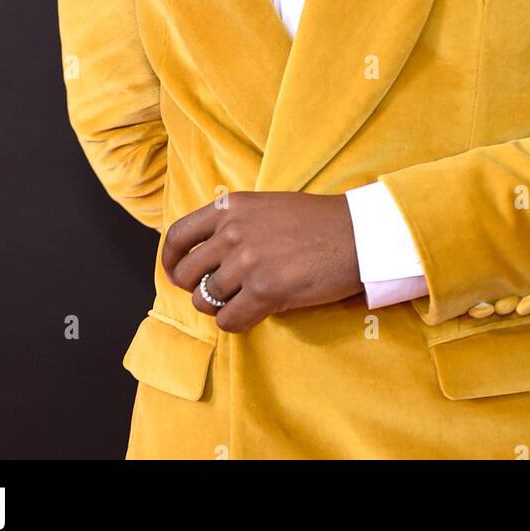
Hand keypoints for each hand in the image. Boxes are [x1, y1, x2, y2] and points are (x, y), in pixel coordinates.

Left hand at [162, 191, 362, 332]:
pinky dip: (238, 322)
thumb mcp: (267, 207)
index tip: (176, 275)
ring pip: (205, 301)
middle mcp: (232, 232)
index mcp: (231, 207)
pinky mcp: (265, 291)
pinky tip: (256, 313)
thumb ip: (235, 225)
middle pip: (186, 275)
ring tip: (247, 300)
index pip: (178, 235)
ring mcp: (247, 262)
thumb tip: (209, 256)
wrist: (358, 234)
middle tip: (222, 292)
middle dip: (199, 289)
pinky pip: (229, 321)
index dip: (171, 261)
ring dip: (222, 306)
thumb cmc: (317, 222)